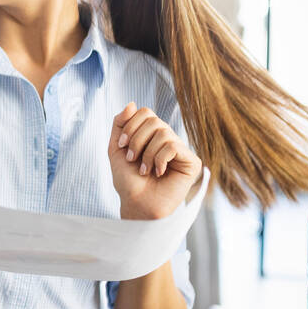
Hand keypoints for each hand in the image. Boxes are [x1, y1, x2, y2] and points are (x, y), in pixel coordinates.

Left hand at [108, 102, 202, 219]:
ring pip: (163, 132)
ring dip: (146, 153)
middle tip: (132, 159)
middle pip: (153, 119)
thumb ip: (121, 124)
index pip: (144, 112)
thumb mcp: (116, 149)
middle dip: (136, 140)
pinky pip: (173, 145)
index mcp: (151, 135)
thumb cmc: (128, 181)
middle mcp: (167, 139)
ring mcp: (180, 149)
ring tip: (144, 170)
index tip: (122, 146)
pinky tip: (159, 172)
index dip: (130, 126)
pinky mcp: (191, 161)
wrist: (137, 205)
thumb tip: (132, 103)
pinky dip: (159, 159)